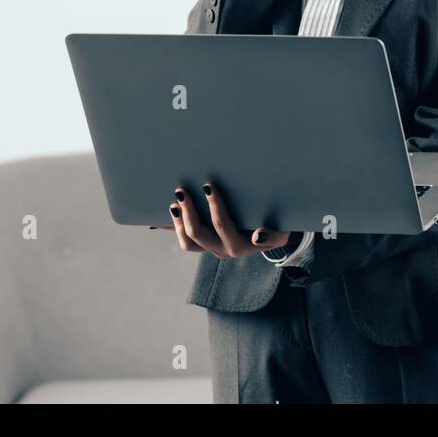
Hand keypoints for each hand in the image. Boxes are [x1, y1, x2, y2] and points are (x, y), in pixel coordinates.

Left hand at [157, 181, 291, 257]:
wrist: (274, 237)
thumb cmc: (278, 228)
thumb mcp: (280, 232)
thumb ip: (272, 235)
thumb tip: (258, 236)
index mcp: (239, 245)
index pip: (222, 225)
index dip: (214, 207)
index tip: (208, 187)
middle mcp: (222, 250)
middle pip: (198, 234)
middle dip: (189, 212)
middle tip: (182, 191)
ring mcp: (212, 248)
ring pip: (188, 242)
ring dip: (178, 223)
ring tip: (174, 203)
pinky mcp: (205, 244)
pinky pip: (185, 239)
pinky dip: (171, 229)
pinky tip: (157, 220)